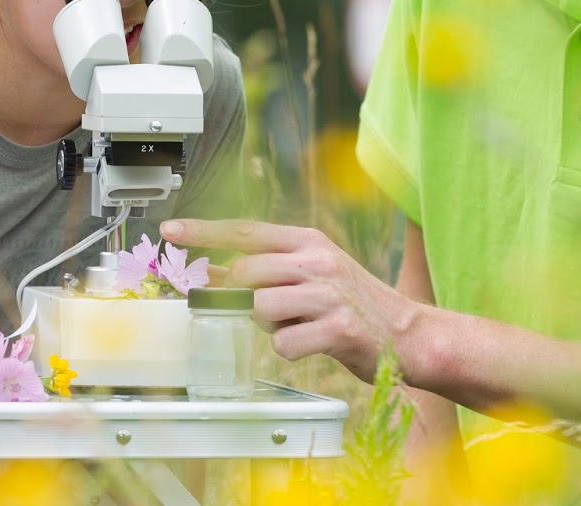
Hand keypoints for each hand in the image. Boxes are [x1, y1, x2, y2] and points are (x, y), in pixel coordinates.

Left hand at [161, 217, 417, 381]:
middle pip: (245, 273)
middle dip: (245, 297)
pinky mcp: (337, 328)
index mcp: (307, 241)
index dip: (204, 231)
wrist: (409, 335)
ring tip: (300, 325)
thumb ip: (263, 272)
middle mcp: (316, 261)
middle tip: (275, 311)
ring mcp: (328, 293)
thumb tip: (210, 270)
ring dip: (269, 325)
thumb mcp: (308, 276)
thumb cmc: (351, 306)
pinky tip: (313, 344)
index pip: (244, 231)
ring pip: (260, 308)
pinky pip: (283, 343)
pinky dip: (289, 349)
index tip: (170, 230)